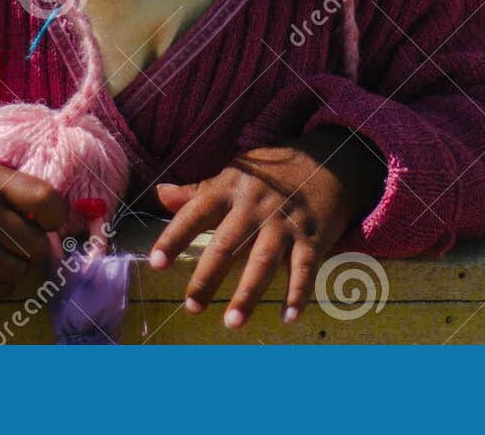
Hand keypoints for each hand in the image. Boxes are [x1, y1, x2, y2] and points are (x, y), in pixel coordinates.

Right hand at [0, 157, 67, 298]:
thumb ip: (24, 193)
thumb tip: (65, 229)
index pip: (46, 200)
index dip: (55, 216)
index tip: (46, 219)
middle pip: (36, 246)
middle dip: (36, 246)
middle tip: (23, 239)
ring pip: (19, 271)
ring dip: (19, 266)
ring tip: (5, 252)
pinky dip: (2, 283)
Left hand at [147, 126, 384, 328]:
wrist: (328, 161)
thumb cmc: (272, 174)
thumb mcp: (235, 173)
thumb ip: (199, 190)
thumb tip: (160, 195)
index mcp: (230, 189)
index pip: (195, 213)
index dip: (174, 237)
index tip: (155, 263)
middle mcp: (255, 206)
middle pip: (228, 244)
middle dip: (209, 276)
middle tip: (191, 306)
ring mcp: (285, 223)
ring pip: (263, 261)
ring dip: (248, 293)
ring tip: (232, 323)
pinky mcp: (312, 237)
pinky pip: (304, 269)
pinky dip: (298, 294)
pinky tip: (289, 318)